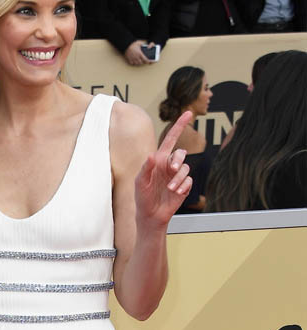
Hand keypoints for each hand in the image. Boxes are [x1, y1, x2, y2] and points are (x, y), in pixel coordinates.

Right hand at [123, 40, 151, 66]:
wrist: (126, 45)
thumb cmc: (133, 44)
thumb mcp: (139, 43)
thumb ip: (144, 45)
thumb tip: (148, 47)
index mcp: (140, 53)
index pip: (145, 60)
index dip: (147, 61)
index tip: (149, 61)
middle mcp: (136, 57)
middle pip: (141, 63)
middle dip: (143, 62)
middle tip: (144, 60)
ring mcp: (132, 59)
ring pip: (137, 64)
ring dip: (139, 63)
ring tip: (140, 60)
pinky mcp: (129, 59)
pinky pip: (132, 63)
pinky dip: (134, 63)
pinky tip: (135, 61)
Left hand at [134, 110, 192, 226]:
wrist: (151, 216)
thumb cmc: (142, 198)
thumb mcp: (140, 183)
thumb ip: (146, 169)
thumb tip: (152, 155)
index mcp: (159, 160)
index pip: (171, 139)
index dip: (179, 126)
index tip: (189, 113)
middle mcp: (169, 165)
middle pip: (181, 153)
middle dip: (178, 160)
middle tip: (172, 170)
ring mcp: (177, 176)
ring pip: (185, 168)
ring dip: (178, 179)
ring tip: (170, 189)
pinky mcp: (184, 186)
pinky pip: (189, 180)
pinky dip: (183, 186)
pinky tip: (175, 193)